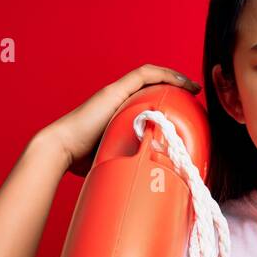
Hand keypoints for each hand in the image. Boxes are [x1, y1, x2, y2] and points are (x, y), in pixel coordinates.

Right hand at [41, 64, 200, 176]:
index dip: (166, 97)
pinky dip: (164, 75)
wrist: (61, 151)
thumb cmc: (81, 160)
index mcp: (117, 112)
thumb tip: (148, 181)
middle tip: (194, 96)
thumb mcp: (115, 157)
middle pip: (150, 86)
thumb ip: (130, 159)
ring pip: (149, 76)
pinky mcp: (114, 92)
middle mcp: (116, 98)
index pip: (145, 98)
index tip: (186, 105)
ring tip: (192, 86)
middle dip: (174, 87)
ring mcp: (115, 93)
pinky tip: (180, 81)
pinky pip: (143, 75)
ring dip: (173, 78)